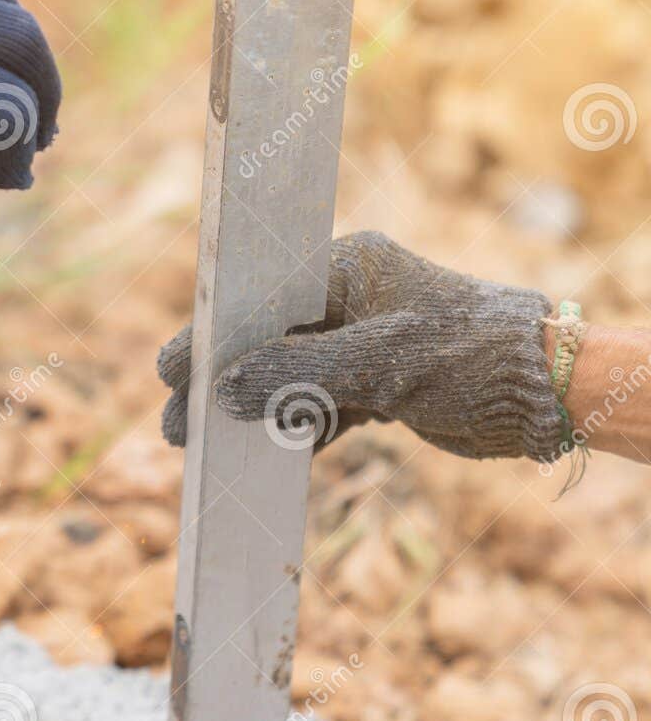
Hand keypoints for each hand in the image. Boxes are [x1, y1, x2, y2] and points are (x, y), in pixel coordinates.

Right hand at [156, 232, 563, 462]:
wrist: (553, 394)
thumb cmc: (471, 356)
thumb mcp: (378, 363)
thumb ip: (296, 373)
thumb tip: (221, 390)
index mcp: (344, 269)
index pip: (258, 298)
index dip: (210, 335)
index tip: (168, 372)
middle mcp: (347, 300)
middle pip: (265, 341)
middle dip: (221, 382)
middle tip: (177, 424)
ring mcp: (363, 342)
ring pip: (289, 376)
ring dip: (254, 410)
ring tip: (208, 446)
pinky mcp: (380, 382)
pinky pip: (321, 403)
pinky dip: (296, 427)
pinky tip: (267, 452)